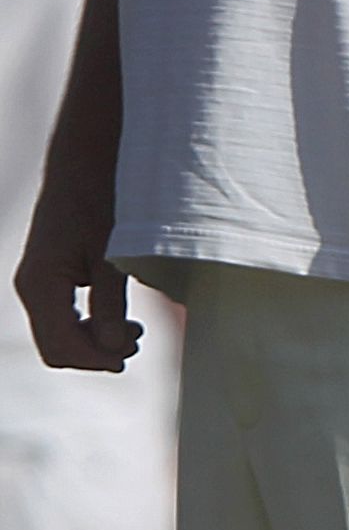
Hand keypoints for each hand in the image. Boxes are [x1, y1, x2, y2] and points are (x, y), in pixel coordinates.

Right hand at [13, 183, 139, 372]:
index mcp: (41, 284)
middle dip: (97, 354)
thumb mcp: (112, 259)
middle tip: (137, 339)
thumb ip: (111, 306)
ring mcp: (37, 285)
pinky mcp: (50, 281)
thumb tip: (112, 348)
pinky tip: (123, 320)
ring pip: (61, 338)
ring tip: (136, 330)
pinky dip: (92, 328)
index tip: (129, 354)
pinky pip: (65, 320)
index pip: (60, 348)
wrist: (84, 169)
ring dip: (97, 343)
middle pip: (58, 350)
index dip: (95, 360)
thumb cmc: (100, 206)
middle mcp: (31, 287)